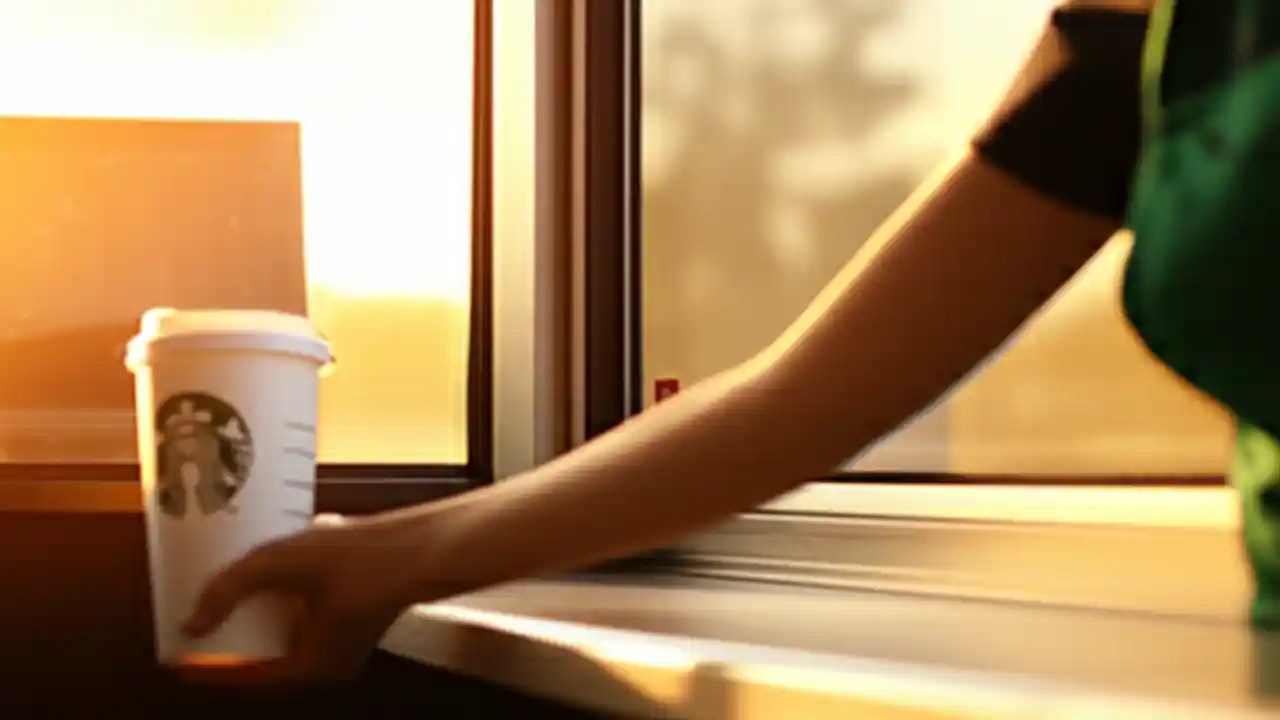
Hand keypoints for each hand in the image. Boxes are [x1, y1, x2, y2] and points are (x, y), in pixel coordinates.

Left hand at [180, 515, 424, 686]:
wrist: (420, 546)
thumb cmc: (363, 557)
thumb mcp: (283, 563)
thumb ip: (231, 588)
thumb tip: (192, 622)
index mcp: (313, 666)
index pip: (248, 676)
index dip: (211, 666)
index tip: (181, 658)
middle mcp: (329, 665)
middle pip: (265, 661)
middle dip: (233, 642)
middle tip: (203, 625)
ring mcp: (344, 647)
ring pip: (286, 644)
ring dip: (258, 625)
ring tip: (231, 602)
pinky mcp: (353, 624)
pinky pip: (306, 628)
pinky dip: (283, 612)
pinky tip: (274, 582)